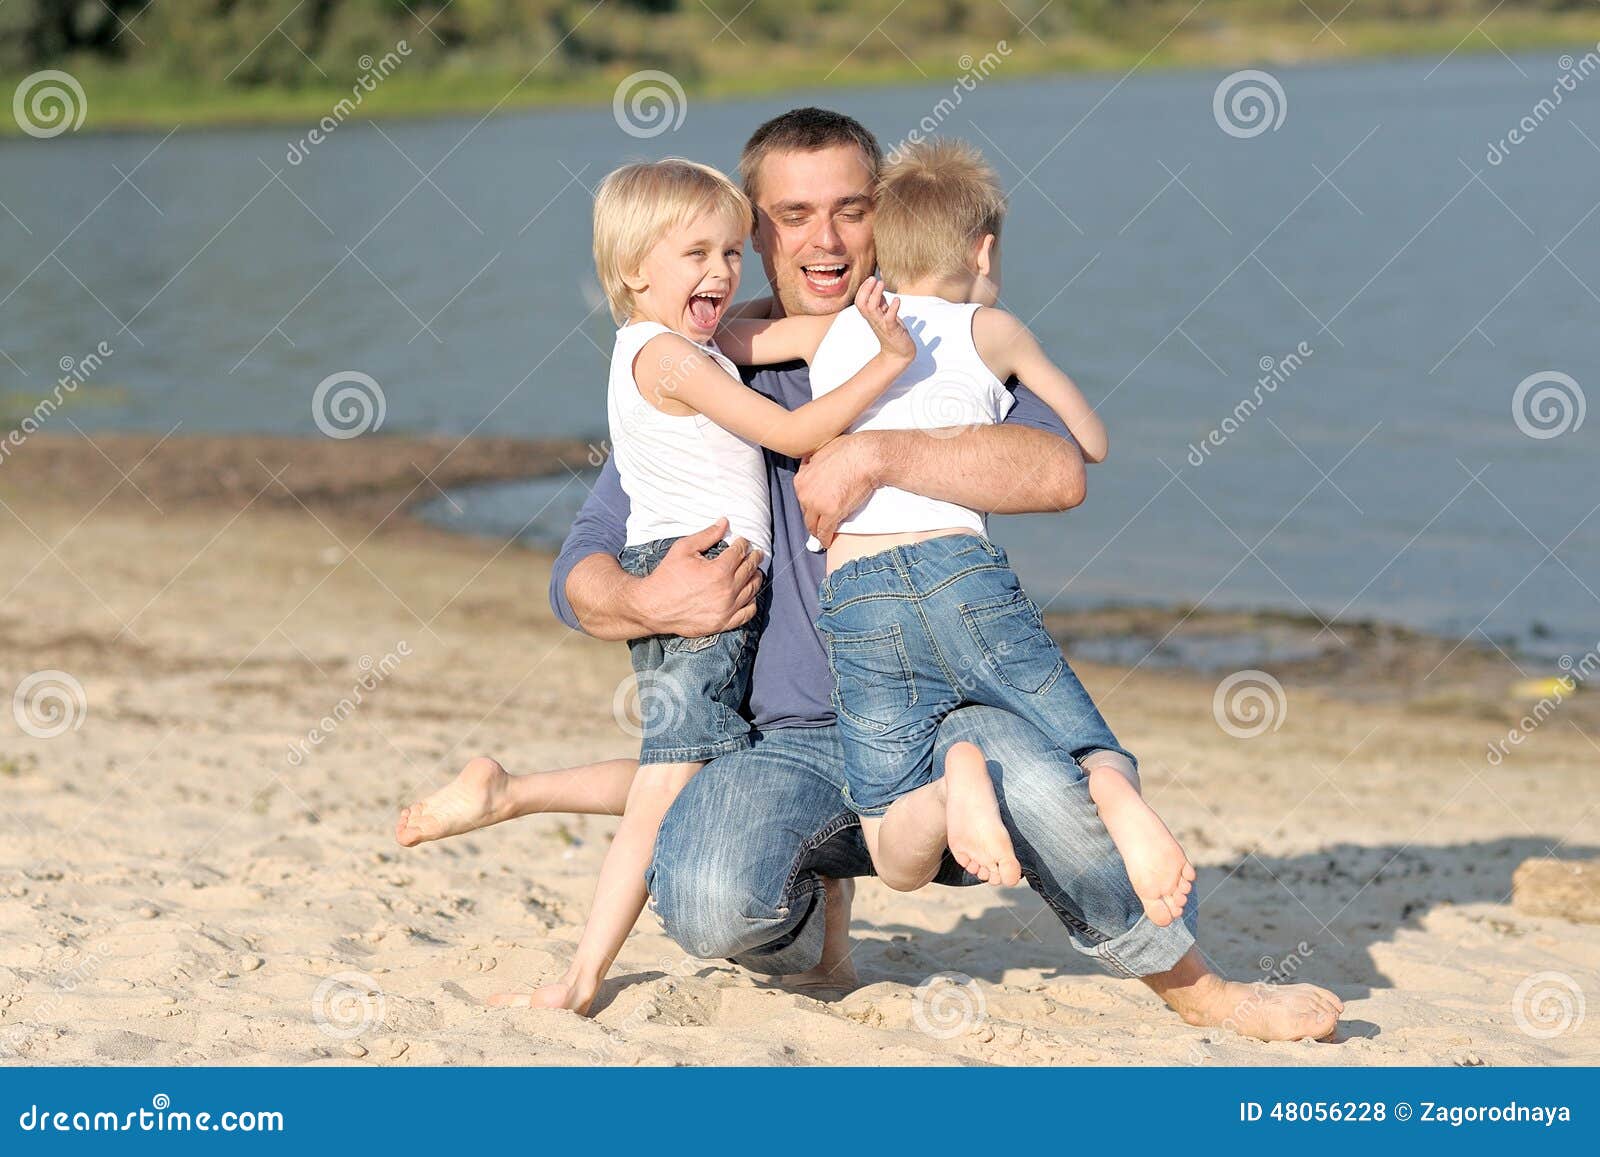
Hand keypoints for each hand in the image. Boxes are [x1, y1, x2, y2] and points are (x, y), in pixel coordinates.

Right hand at [636, 519, 762, 636]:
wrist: (653, 606)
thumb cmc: (667, 576)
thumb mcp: (684, 549)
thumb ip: (707, 535)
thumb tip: (724, 522)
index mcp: (718, 571)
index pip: (740, 552)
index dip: (743, 543)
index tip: (742, 541)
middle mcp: (727, 591)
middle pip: (750, 569)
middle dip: (754, 558)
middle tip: (755, 553)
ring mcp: (727, 609)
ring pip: (752, 590)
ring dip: (756, 577)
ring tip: (755, 571)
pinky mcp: (724, 623)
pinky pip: (747, 613)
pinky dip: (752, 602)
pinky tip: (750, 594)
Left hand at [795, 434, 881, 547]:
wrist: (865, 456)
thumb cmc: (849, 451)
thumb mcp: (822, 453)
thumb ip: (814, 463)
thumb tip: (814, 465)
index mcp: (801, 479)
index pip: (802, 499)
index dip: (810, 506)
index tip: (815, 511)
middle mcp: (804, 493)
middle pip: (806, 513)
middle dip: (813, 519)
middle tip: (820, 524)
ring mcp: (817, 504)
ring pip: (813, 525)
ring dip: (818, 532)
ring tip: (823, 536)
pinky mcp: (831, 514)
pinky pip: (824, 532)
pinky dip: (825, 539)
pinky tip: (828, 542)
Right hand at [855, 276, 913, 362]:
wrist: (899, 354)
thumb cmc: (893, 333)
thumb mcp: (885, 314)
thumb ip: (881, 302)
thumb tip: (879, 287)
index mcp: (871, 316)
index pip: (860, 301)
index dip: (863, 289)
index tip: (871, 279)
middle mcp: (874, 320)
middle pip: (862, 304)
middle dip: (866, 290)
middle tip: (874, 279)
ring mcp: (882, 325)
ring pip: (872, 309)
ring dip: (876, 295)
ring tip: (882, 284)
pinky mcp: (893, 330)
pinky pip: (889, 318)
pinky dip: (892, 308)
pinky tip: (897, 300)